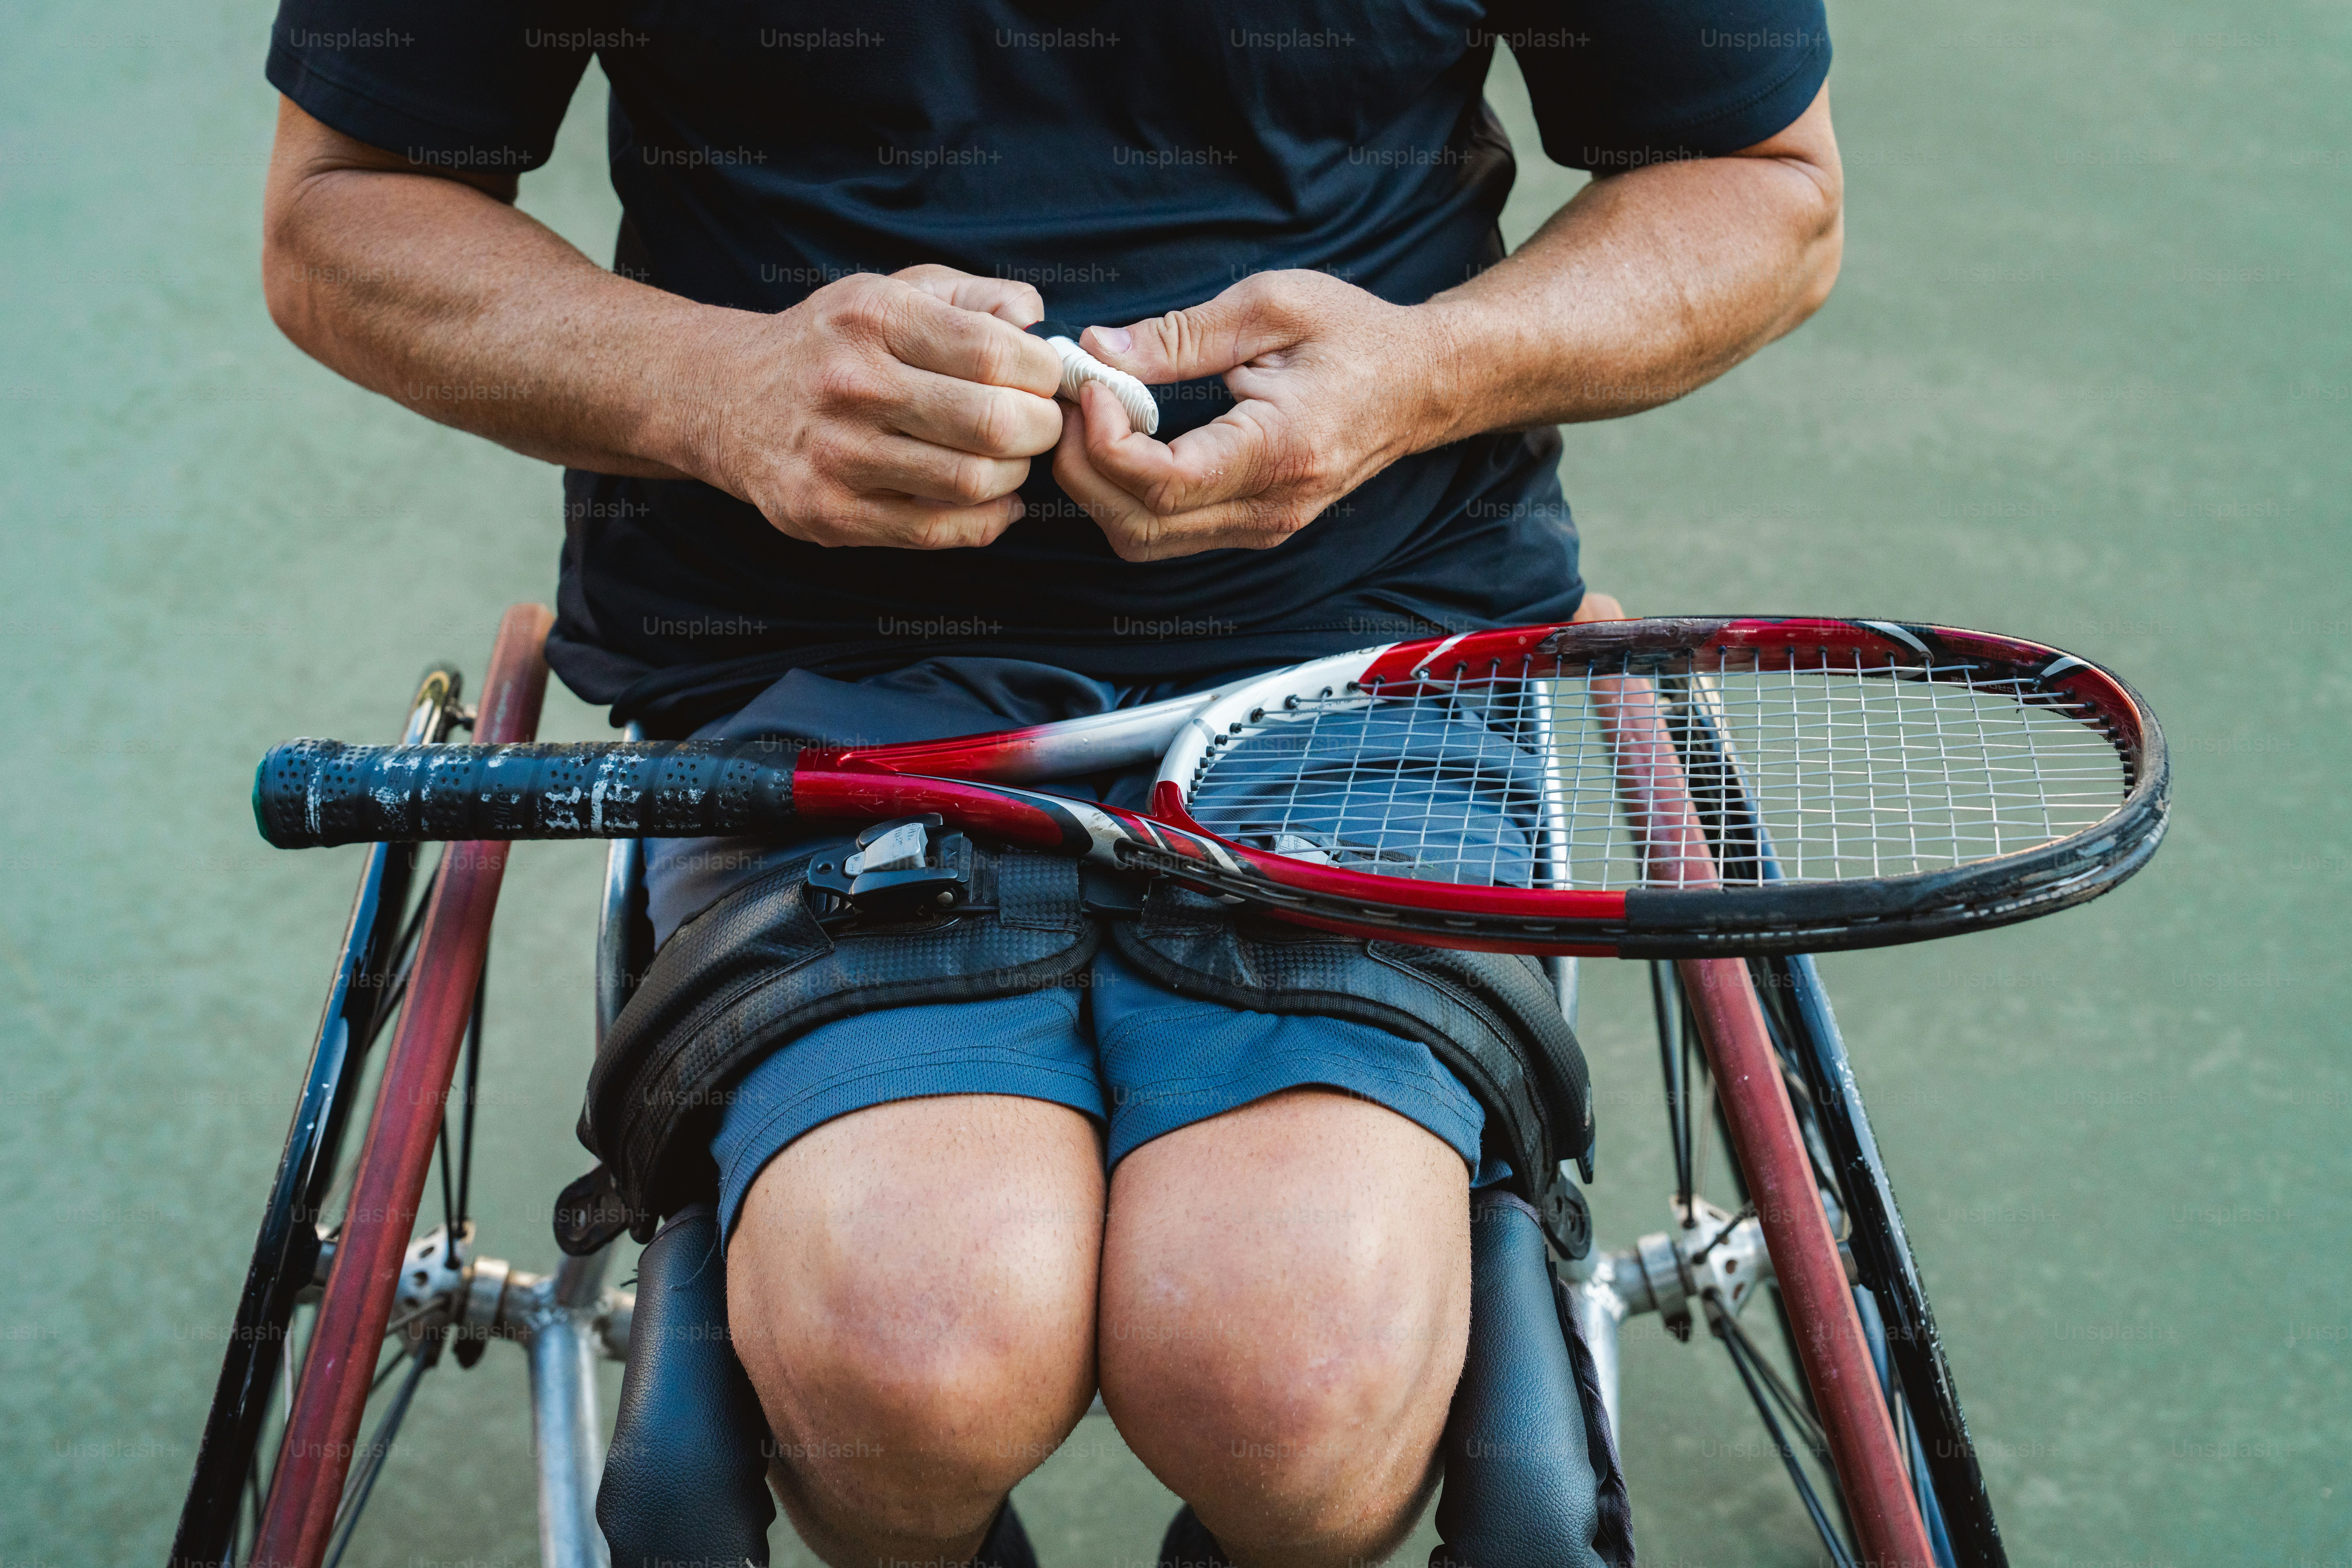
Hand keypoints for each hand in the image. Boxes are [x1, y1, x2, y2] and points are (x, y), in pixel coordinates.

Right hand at [701, 265, 1066, 548]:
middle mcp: (851, 385)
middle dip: (1041, 427)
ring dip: (1015, 474)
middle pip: (994, 423)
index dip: (1043, 372)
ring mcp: (836, 456)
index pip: (995, 352)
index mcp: (872, 317)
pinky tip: (996, 499)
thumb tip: (1036, 321)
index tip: (1044, 379)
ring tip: (1009, 456)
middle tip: (1039, 423)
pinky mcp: (830, 514)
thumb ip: (975, 297)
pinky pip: (940, 531)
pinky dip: (989, 519)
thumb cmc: (835, 342)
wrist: (730, 398)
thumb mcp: (895, 290)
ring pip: (973, 482)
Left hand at [1050, 270, 1460, 560]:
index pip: (1165, 482)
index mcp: (1281, 450)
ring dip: (1099, 488)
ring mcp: (1261, 527)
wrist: (1419, 383)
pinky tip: (1122, 442)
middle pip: (1140, 526)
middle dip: (1083, 469)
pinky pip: (1166, 534)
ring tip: (1091, 421)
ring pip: (1144, 542)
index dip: (1106, 441)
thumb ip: (1180, 335)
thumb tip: (1100, 349)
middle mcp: (1270, 507)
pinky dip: (1125, 496)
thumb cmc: (1355, 336)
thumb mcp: (1270, 306)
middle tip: (1072, 403)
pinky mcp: (1252, 528)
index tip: (1093, 385)